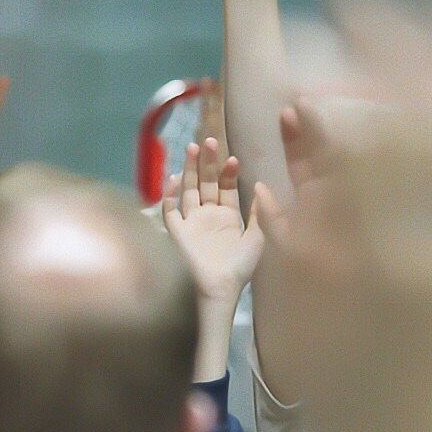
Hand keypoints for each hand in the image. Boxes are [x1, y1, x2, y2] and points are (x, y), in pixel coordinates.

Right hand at [162, 137, 263, 302]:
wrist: (221, 290)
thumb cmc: (241, 268)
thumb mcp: (258, 237)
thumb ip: (260, 213)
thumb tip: (262, 186)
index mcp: (227, 218)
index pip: (225, 188)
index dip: (227, 172)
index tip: (233, 158)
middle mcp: (207, 216)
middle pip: (205, 183)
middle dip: (208, 163)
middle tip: (210, 141)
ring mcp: (191, 222)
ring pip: (188, 190)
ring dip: (190, 169)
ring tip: (193, 148)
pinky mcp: (176, 231)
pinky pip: (169, 209)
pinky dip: (169, 194)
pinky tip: (175, 178)